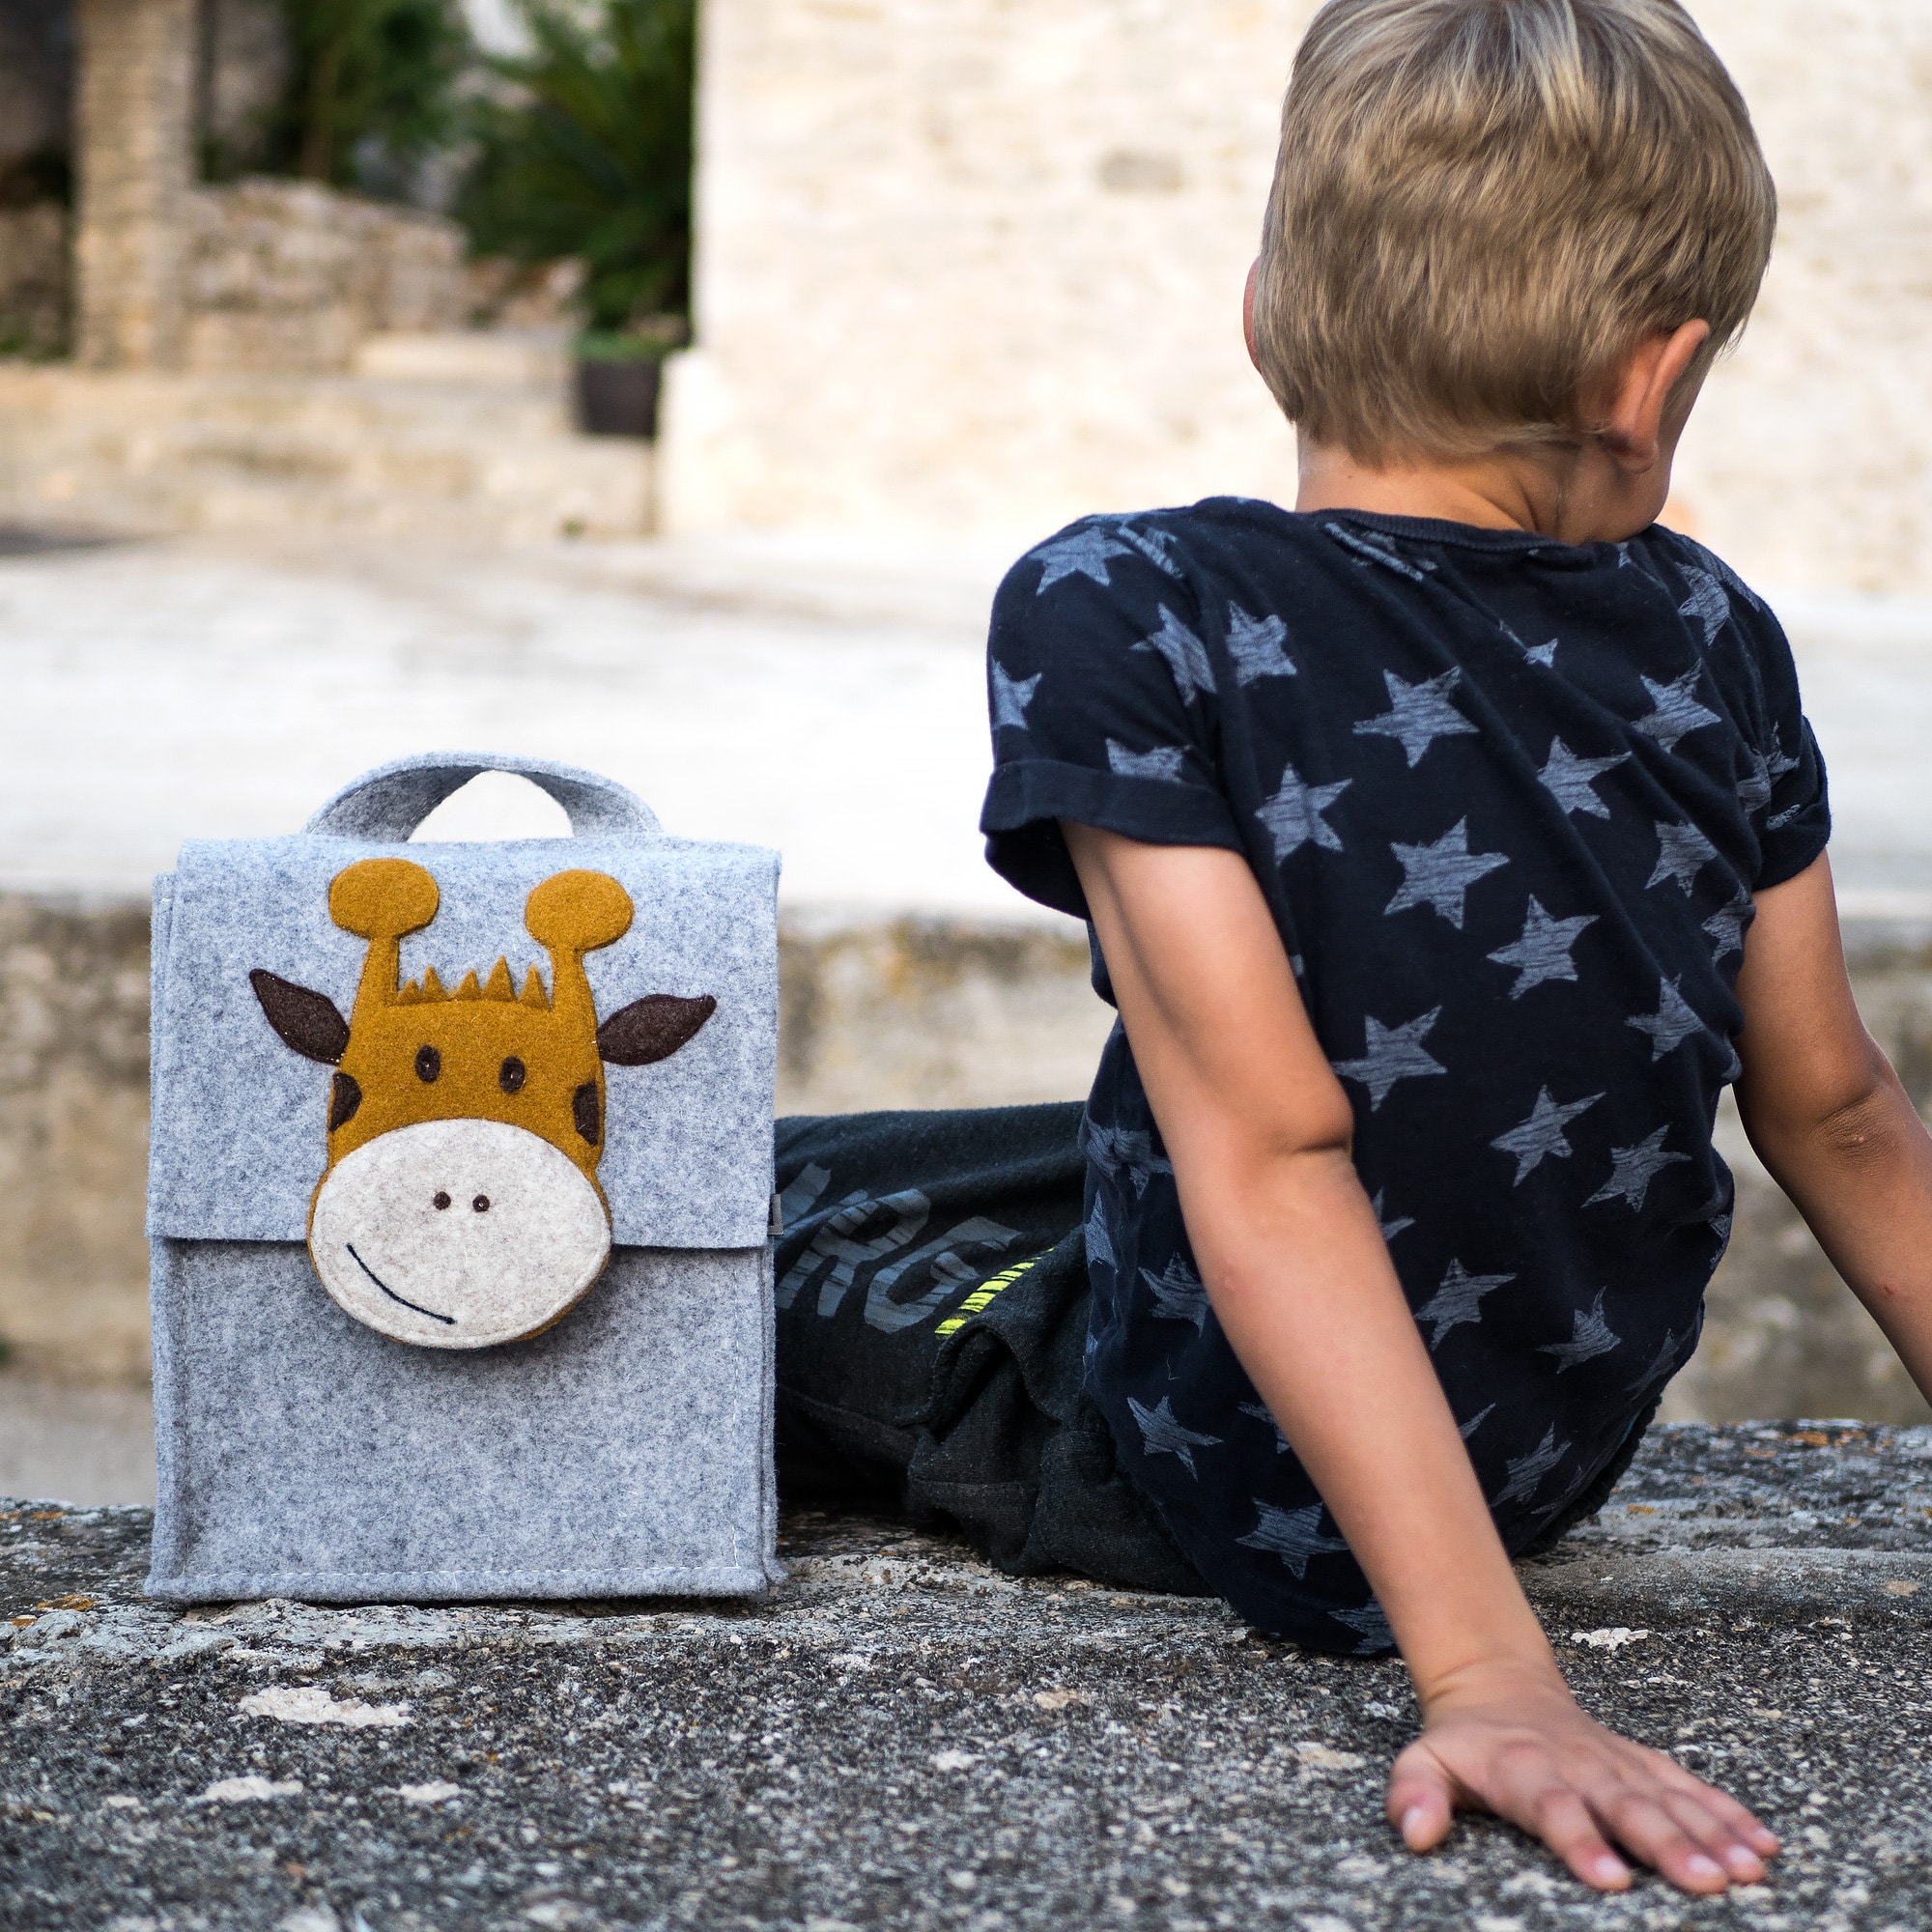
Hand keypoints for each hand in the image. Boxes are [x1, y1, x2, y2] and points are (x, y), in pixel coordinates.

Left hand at [1388, 1656, 1780, 1893]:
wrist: (1497, 1685)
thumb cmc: (1462, 1743)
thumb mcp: (1422, 1761)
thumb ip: (1413, 1795)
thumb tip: (1414, 1835)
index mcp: (1524, 1771)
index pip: (1554, 1809)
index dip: (1581, 1841)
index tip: (1611, 1879)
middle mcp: (1578, 1765)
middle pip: (1625, 1806)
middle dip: (1667, 1845)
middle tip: (1706, 1883)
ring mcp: (1616, 1761)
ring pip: (1668, 1798)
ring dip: (1711, 1834)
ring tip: (1749, 1870)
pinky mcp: (1642, 1762)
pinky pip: (1689, 1786)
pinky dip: (1727, 1813)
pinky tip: (1764, 1844)